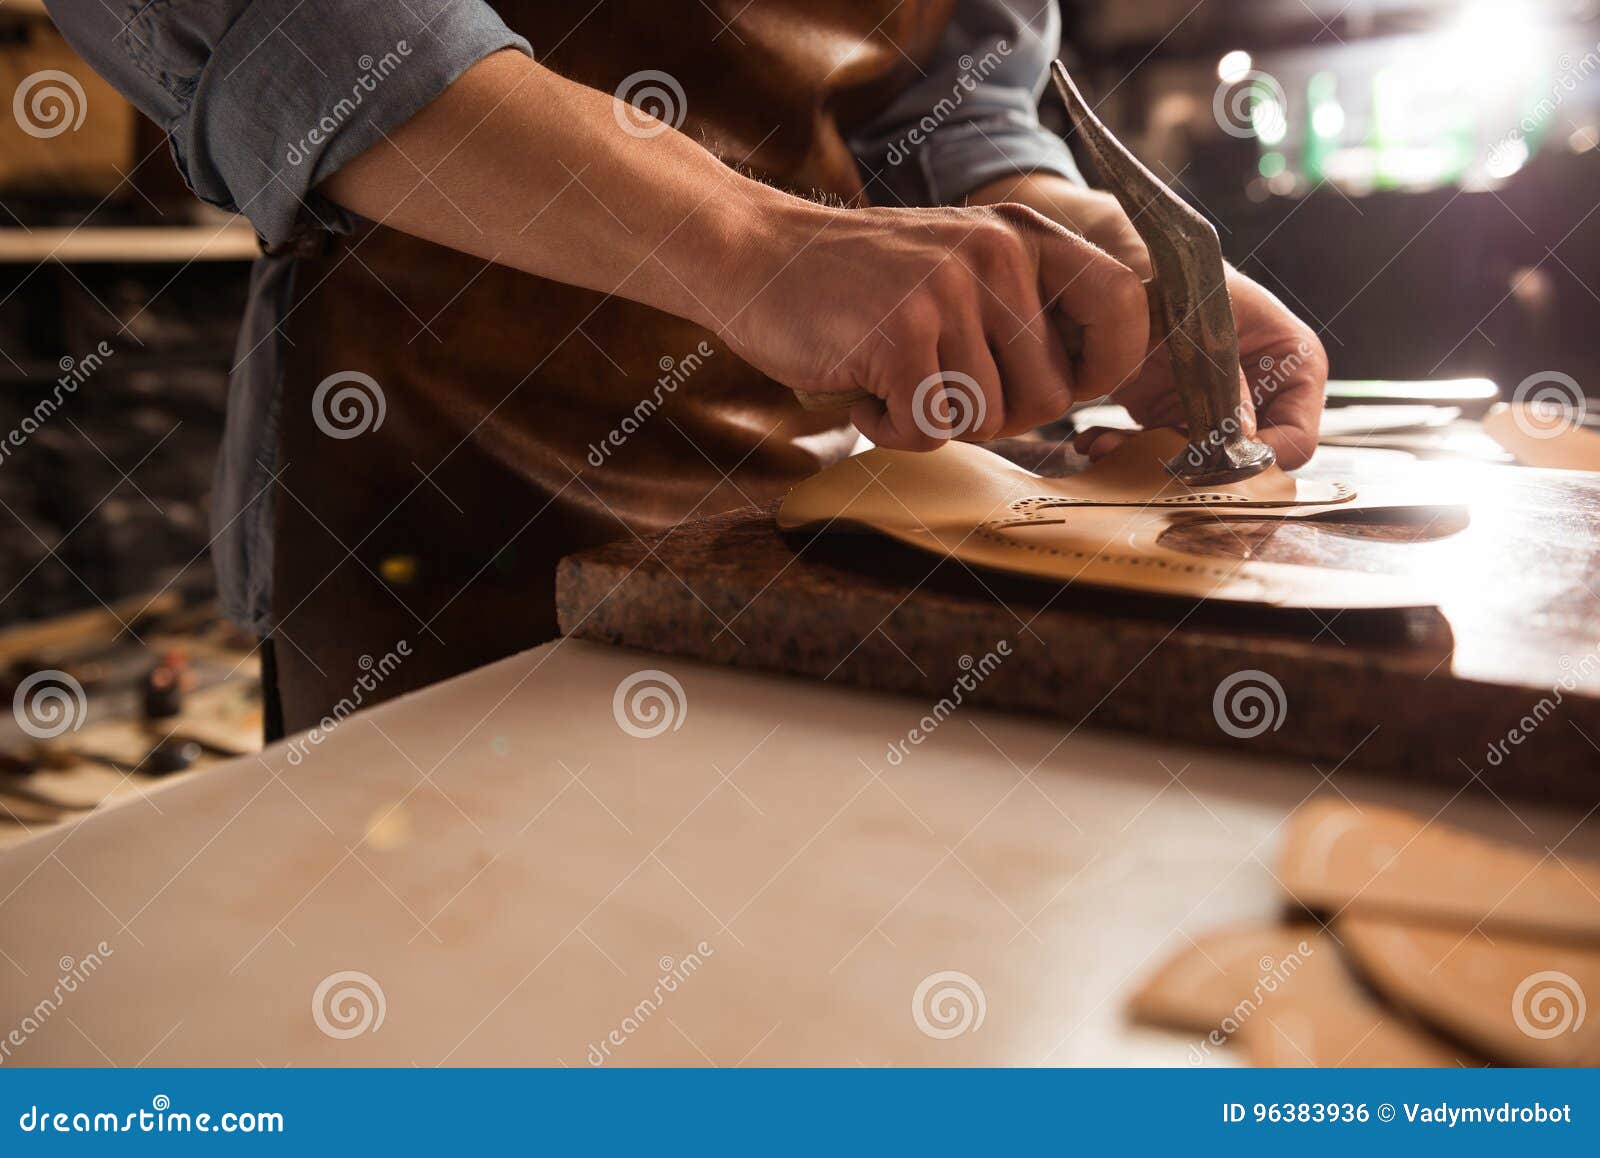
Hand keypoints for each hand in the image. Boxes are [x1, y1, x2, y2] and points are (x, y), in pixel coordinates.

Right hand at [714, 198, 1150, 450]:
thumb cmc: (857, 282)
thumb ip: (1018, 309)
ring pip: (988, 420)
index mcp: (1022, 234)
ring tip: (893, 379)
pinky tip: (864, 393)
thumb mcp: (955, 265)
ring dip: (936, 421)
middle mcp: (997, 253)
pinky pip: (931, 431)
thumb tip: (1087, 388)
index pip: (1123, 303)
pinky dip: (892, 431)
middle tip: (941, 391)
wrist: (754, 254)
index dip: (1107, 367)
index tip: (1061, 390)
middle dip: (997, 416)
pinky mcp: (903, 334)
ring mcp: (949, 291)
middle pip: (1052, 395)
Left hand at [1071, 267, 1327, 469]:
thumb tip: (1243, 439)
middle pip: (1246, 464)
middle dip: (1197, 471)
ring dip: (1151, 465)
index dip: (1259, 459)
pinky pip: (1159, 455)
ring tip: (1105, 445)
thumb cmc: (1179, 277)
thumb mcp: (1206, 323)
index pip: (1296, 440)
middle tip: (1153, 463)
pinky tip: (1095, 439)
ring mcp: (1216, 412)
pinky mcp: (1173, 420)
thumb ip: (1227, 379)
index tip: (1212, 460)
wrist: (1124, 264)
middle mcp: (1262, 396)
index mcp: (1294, 363)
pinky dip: (1125, 454)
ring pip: (1197, 469)